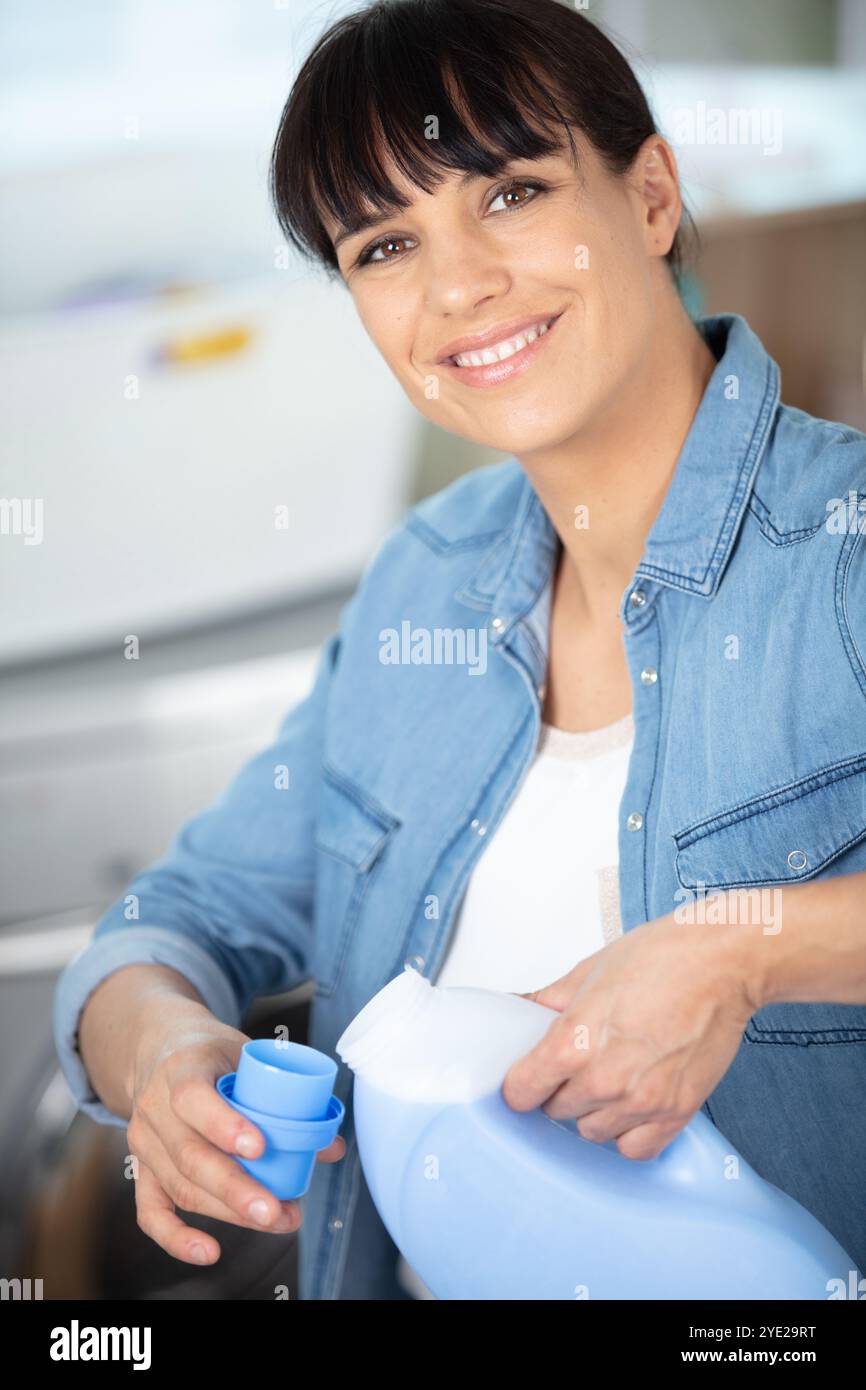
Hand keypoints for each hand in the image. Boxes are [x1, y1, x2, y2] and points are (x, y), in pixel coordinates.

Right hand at [127, 1003, 344, 1266]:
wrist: (160, 1051)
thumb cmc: (211, 1054)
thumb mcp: (246, 1055)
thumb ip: (286, 1095)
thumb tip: (332, 1146)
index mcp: (182, 1067)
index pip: (192, 1098)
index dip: (224, 1126)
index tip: (260, 1148)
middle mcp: (155, 1106)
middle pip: (189, 1155)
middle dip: (234, 1188)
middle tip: (274, 1209)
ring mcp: (145, 1141)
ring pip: (180, 1185)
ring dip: (227, 1211)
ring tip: (274, 1220)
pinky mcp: (142, 1170)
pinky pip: (151, 1211)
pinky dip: (176, 1237)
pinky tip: (208, 1252)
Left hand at [501, 912, 757, 1159]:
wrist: (722, 964)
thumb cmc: (661, 958)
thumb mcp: (588, 971)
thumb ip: (547, 1002)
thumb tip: (517, 1011)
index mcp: (574, 1042)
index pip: (521, 1091)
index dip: (521, 1082)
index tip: (528, 1076)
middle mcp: (605, 1080)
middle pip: (555, 1112)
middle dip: (558, 1090)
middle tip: (575, 1066)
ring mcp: (642, 1102)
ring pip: (592, 1132)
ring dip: (592, 1112)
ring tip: (607, 1080)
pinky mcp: (676, 1112)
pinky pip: (636, 1149)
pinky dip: (628, 1133)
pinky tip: (631, 1106)